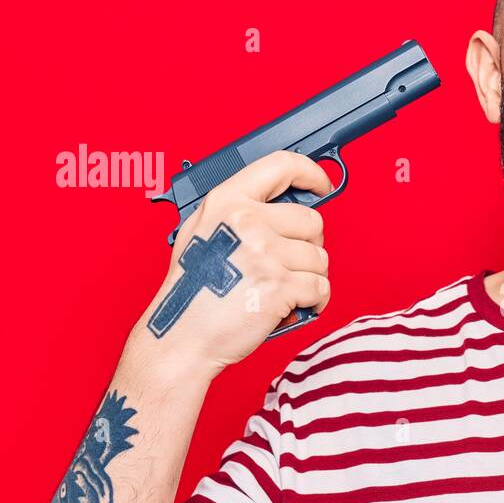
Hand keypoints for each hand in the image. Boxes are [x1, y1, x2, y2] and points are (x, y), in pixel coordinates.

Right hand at [129, 150, 334, 380]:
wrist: (182, 336)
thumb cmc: (192, 291)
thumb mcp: (202, 232)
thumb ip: (239, 213)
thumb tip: (284, 206)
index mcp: (227, 201)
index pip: (281, 165)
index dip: (310, 173)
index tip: (321, 185)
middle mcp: (247, 222)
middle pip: (312, 220)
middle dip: (309, 245)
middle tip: (290, 264)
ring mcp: (264, 253)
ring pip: (320, 257)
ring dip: (310, 277)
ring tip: (285, 290)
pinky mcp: (280, 285)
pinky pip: (321, 287)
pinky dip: (314, 301)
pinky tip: (294, 306)